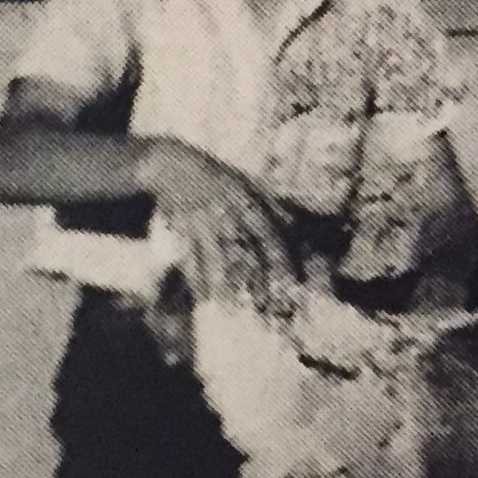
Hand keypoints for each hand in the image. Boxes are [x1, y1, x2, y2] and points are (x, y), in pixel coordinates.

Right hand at [140, 139, 294, 304]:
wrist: (177, 168)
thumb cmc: (221, 180)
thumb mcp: (251, 186)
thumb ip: (274, 206)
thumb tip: (299, 224)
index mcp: (248, 203)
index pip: (270, 234)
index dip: (281, 258)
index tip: (292, 280)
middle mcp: (228, 215)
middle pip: (244, 251)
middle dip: (254, 278)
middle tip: (264, 304)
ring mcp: (204, 224)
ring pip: (216, 259)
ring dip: (224, 285)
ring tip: (232, 308)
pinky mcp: (184, 231)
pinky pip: (192, 259)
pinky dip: (197, 280)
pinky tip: (204, 299)